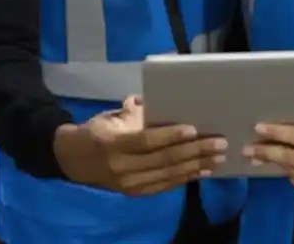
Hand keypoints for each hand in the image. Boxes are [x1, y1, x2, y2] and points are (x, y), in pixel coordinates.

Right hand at [53, 95, 227, 195]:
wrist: (74, 161)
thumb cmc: (96, 131)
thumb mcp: (110, 117)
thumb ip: (134, 111)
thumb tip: (155, 100)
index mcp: (113, 143)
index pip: (145, 140)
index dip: (170, 136)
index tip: (193, 129)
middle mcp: (121, 167)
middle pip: (162, 159)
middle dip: (194, 151)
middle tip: (219, 143)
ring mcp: (129, 183)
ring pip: (167, 175)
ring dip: (195, 166)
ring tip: (217, 158)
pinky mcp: (135, 192)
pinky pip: (164, 185)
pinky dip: (185, 178)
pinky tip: (202, 171)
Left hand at [244, 123, 293, 204]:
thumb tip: (287, 135)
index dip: (278, 132)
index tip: (259, 128)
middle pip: (291, 157)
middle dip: (267, 151)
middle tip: (248, 148)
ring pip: (292, 172)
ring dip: (274, 164)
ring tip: (258, 157)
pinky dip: (291, 174)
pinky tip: (283, 168)